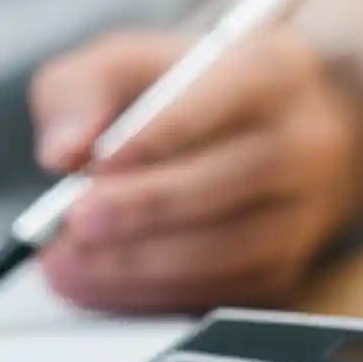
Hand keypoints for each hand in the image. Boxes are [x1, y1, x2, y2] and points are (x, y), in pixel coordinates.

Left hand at [30, 30, 362, 313]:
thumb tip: (62, 151)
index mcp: (265, 75)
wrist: (260, 132)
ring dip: (130, 266)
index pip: (212, 107)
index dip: (148, 141)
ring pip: (218, 253)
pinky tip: (90, 285)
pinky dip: (142, 297)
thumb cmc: (181, 95)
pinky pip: (209, 295)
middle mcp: (300, 146)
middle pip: (219, 185)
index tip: (91, 166)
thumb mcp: (120, 64)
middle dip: (136, 211)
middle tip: (71, 224)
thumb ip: (80, 93)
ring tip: (63, 263)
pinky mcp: (276, 273)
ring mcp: (297, 217)